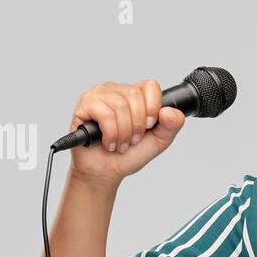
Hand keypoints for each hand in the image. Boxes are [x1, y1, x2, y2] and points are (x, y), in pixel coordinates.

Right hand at [66, 80, 185, 186]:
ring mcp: (100, 94)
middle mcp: (117, 90)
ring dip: (124, 133)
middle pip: (135, 96)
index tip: (150, 126)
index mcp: (136, 95)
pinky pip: (105, 114)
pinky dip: (110, 134)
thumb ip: (171, 126)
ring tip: (120, 144)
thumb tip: (171, 112)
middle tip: (132, 140)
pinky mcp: (85, 104)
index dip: (153, 107)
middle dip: (138, 126)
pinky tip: (108, 143)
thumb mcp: (158, 141)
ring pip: (120, 106)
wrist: (106, 171)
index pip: (150, 85)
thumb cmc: (129, 154)